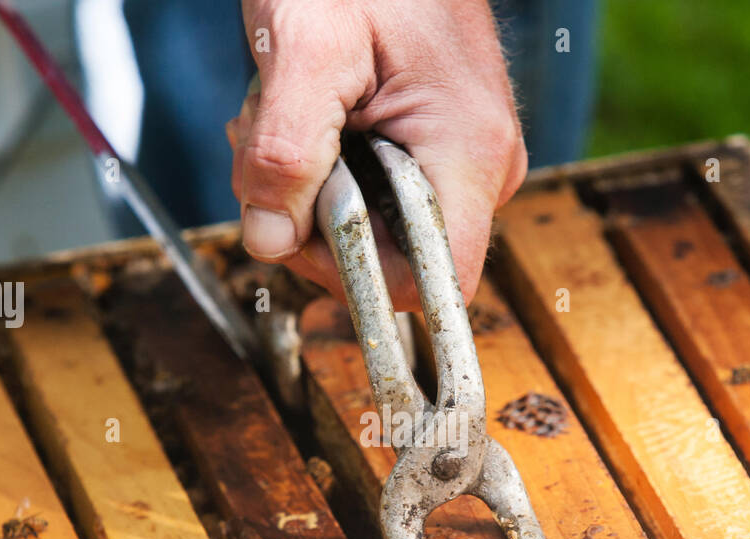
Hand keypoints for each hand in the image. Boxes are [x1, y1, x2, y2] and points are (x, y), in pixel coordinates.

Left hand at [227, 0, 526, 310]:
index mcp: (468, 151)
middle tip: (268, 143)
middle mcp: (482, 168)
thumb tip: (269, 240)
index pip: (428, 283)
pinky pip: (375, 197)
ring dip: (306, 191)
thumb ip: (284, 148)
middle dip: (312, 221)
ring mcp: (462, 161)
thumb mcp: (304, 44)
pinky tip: (305, 116)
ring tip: (283, 113)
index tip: (299, 220)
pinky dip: (321, 171)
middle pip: (392, 260)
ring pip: (374, 230)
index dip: (354, 274)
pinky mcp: (438, 150)